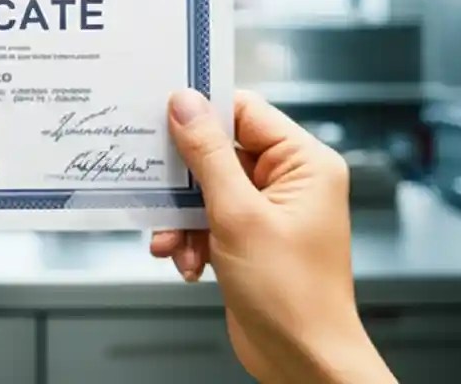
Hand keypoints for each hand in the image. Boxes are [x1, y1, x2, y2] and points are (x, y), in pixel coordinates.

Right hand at [150, 90, 394, 383]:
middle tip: (154, 185)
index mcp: (305, 163)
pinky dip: (189, 238)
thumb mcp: (238, 215)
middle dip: (185, 181)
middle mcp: (291, 182)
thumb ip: (208, 155)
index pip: (246, 112)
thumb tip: (186, 103)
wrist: (302, 360)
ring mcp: (269, 211)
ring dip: (182, 217)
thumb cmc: (292, 296)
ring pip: (207, 190)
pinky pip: (208, 220)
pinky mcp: (250, 238)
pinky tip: (184, 261)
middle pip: (220, 152)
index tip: (161, 113)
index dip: (203, 111)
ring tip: (172, 241)